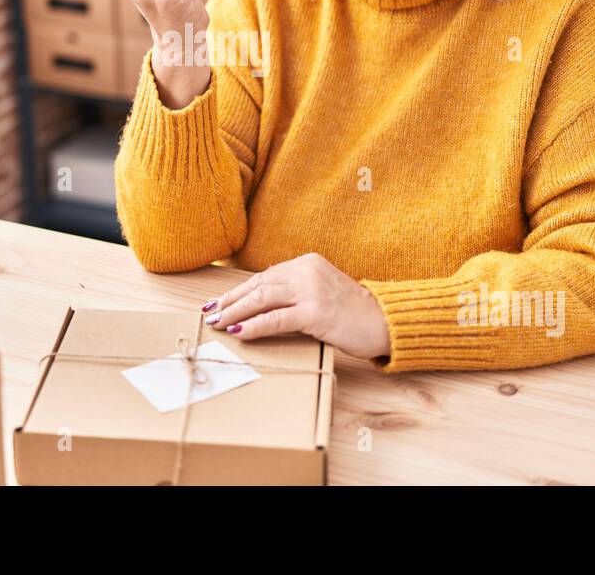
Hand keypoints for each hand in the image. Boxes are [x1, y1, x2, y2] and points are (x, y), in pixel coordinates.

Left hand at [199, 253, 392, 360]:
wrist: (384, 322)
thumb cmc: (353, 313)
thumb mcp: (321, 291)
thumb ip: (295, 291)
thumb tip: (261, 302)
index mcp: (307, 262)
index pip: (265, 275)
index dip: (239, 290)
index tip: (220, 302)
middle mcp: (307, 271)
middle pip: (259, 284)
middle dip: (231, 300)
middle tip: (211, 313)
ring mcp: (311, 290)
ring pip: (262, 298)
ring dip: (236, 312)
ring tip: (218, 323)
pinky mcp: (315, 312)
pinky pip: (275, 319)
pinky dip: (254, 325)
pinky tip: (239, 332)